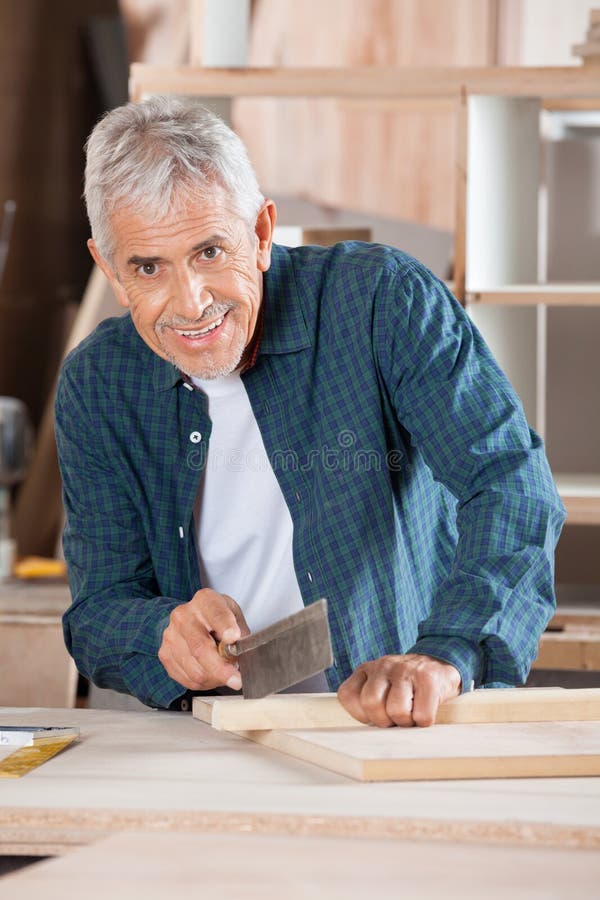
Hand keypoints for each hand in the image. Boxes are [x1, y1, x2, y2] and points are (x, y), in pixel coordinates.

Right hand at [158, 589, 249, 690]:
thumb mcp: (234, 616)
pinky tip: (210, 674)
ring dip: (214, 678)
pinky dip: (203, 683)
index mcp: (205, 601)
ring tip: (224, 674)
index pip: (215, 614)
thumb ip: (240, 633)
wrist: (191, 619)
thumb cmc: (217, 618)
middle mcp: (184, 615)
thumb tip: (240, 654)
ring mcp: (171, 635)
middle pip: (200, 648)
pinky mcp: (164, 654)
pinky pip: (186, 678)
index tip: (233, 637)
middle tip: (236, 680)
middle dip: (220, 669)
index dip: (225, 626)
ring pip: (194, 669)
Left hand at [337, 653, 460, 727]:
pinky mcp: (428, 680)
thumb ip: (368, 702)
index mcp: (367, 669)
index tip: (376, 715)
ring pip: (396, 710)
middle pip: (371, 703)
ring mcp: (406, 670)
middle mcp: (383, 666)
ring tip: (411, 714)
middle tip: (394, 719)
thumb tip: (366, 736)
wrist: (440, 663)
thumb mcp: (380, 685)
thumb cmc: (406, 684)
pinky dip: (423, 722)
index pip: (347, 695)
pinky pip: (422, 715)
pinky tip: (424, 710)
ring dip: (405, 722)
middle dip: (383, 720)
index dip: (361, 714)